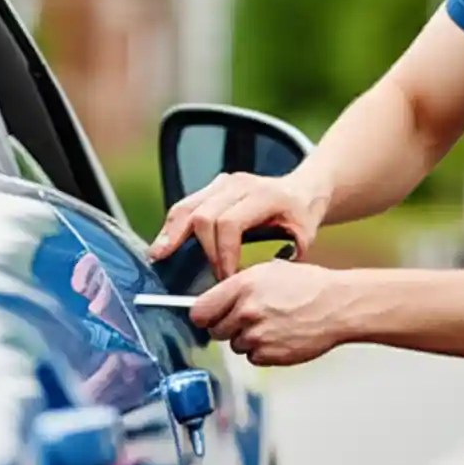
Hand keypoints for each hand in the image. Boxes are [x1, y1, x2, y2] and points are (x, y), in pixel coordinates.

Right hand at [147, 172, 328, 278]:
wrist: (303, 190)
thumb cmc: (303, 218)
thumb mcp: (305, 238)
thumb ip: (285, 258)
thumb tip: (256, 282)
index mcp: (264, 195)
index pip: (230, 223)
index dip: (222, 254)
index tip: (226, 278)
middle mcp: (239, 184)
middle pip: (204, 215)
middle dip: (202, 250)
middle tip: (209, 276)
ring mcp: (223, 183)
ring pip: (187, 206)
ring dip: (171, 234)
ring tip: (159, 257)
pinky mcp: (212, 187)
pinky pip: (185, 205)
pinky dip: (172, 226)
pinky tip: (164, 245)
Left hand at [189, 260, 354, 365]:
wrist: (338, 306)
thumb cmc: (309, 286)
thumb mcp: (268, 271)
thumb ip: (238, 285)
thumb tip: (217, 299)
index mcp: (242, 286)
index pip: (200, 312)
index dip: (204, 316)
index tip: (209, 317)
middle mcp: (246, 311)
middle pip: (215, 331)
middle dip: (228, 327)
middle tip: (249, 319)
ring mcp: (257, 336)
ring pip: (235, 345)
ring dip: (248, 339)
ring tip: (272, 325)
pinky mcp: (269, 355)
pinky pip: (253, 358)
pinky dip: (263, 351)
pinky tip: (280, 336)